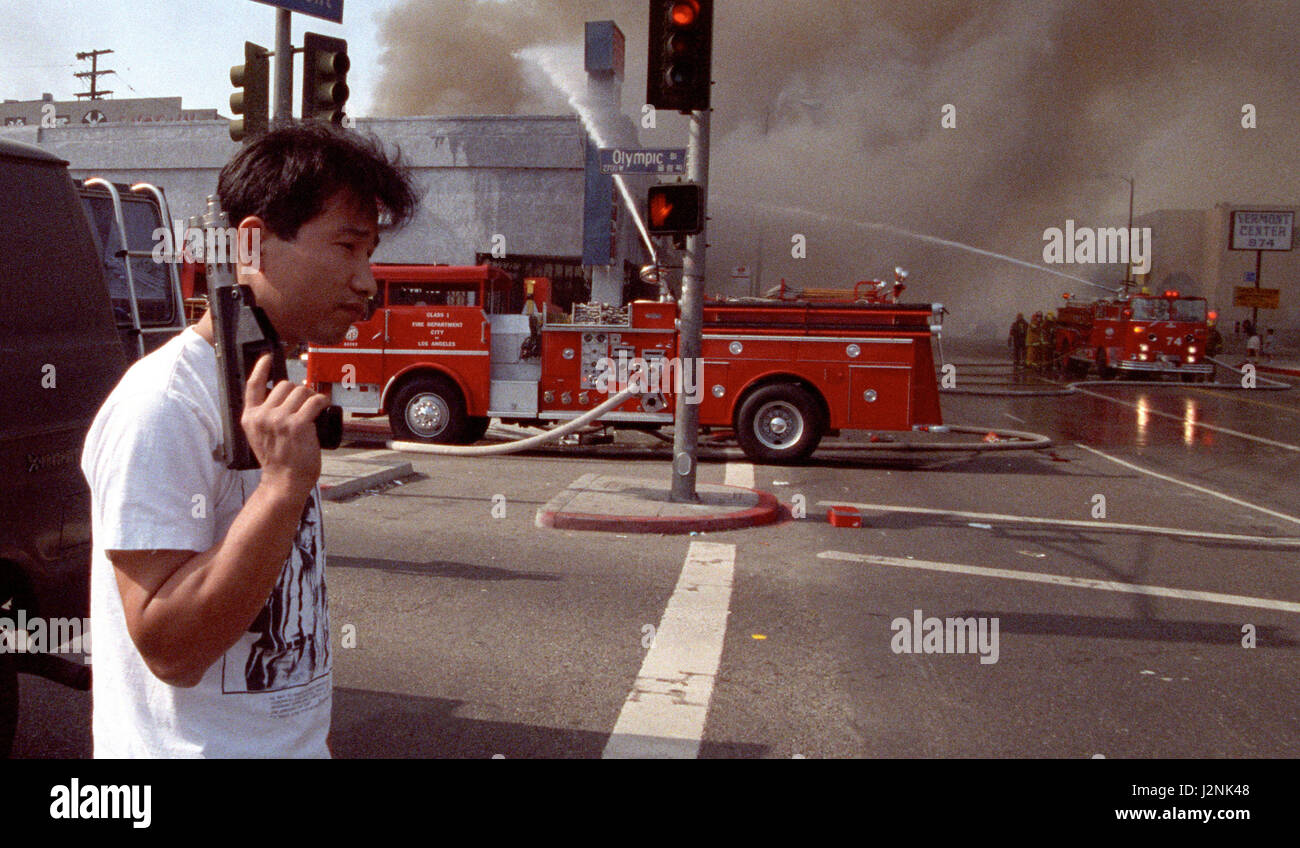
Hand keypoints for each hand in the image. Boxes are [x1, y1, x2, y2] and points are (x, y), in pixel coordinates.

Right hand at [241, 353, 330, 494]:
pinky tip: (324, 406)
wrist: (285, 481)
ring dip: (310, 397)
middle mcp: (262, 416)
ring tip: (313, 410)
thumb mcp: (260, 436)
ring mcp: (279, 420)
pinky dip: (322, 401)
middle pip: (284, 385)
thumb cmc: (278, 460)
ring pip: (301, 391)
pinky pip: (315, 401)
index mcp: (250, 417)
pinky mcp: (298, 424)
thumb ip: (264, 417)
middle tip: (305, 406)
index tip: (268, 357)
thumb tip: (285, 397)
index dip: (261, 368)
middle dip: (298, 392)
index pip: (253, 385)